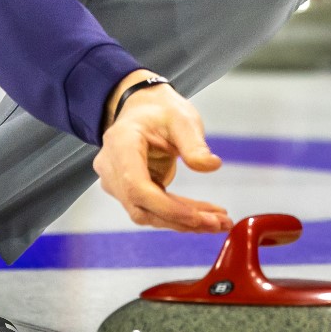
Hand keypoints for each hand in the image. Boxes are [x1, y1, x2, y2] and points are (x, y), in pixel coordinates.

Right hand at [93, 72, 232, 233]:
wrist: (143, 108)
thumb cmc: (158, 109)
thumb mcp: (181, 118)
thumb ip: (194, 143)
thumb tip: (210, 165)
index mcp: (120, 145)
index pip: (137, 187)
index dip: (166, 207)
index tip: (196, 217)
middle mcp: (112, 168)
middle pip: (143, 206)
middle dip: (181, 220)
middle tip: (218, 223)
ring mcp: (118, 182)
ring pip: (149, 213)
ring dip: (184, 222)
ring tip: (218, 222)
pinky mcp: (130, 191)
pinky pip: (154, 209)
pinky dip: (180, 215)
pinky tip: (205, 217)